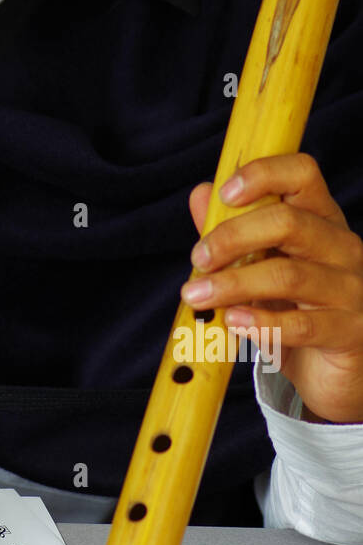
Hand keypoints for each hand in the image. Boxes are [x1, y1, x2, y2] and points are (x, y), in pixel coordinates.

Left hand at [183, 152, 362, 423]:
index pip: (303, 175)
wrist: (336, 369)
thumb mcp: (263, 265)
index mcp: (321, 220)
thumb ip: (232, 232)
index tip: (224, 193)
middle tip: (198, 257)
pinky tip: (233, 322)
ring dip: (234, 283)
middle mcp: (342, 247)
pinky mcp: (350, 332)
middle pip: (289, 222)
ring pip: (289, 275)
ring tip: (197, 295)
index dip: (263, 174)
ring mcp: (351, 290)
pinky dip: (261, 323)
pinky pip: (302, 326)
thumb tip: (200, 195)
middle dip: (233, 236)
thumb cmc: (295, 308)